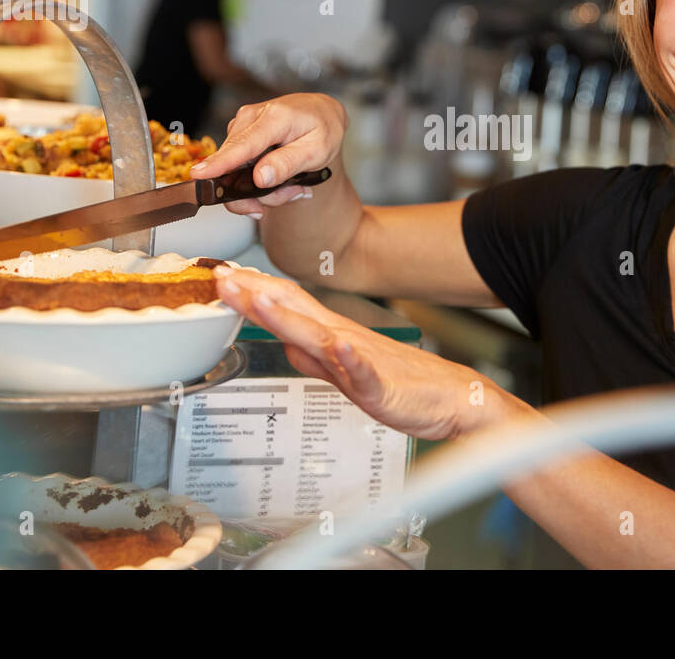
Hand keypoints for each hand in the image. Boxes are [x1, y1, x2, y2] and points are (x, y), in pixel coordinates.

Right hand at [189, 93, 346, 214]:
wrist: (321, 113)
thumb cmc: (322, 129)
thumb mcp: (318, 150)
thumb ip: (288, 164)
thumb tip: (260, 177)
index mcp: (275, 117)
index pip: (243, 145)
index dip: (220, 163)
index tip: (199, 175)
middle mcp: (251, 117)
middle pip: (235, 165)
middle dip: (258, 192)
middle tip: (292, 194)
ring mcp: (242, 124)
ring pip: (236, 170)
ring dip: (262, 187)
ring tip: (292, 184)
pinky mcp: (239, 133)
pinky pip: (238, 165)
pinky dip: (257, 178)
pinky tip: (278, 175)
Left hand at [214, 267, 509, 440]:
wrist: (453, 399)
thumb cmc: (405, 384)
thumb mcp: (346, 371)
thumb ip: (313, 357)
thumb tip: (283, 343)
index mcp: (334, 337)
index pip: (287, 306)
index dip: (252, 291)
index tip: (221, 275)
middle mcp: (343, 341)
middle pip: (294, 312)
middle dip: (256, 294)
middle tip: (222, 276)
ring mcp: (361, 362)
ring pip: (320, 336)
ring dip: (289, 317)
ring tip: (261, 299)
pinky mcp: (383, 386)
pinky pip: (365, 371)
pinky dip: (351, 358)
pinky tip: (340, 346)